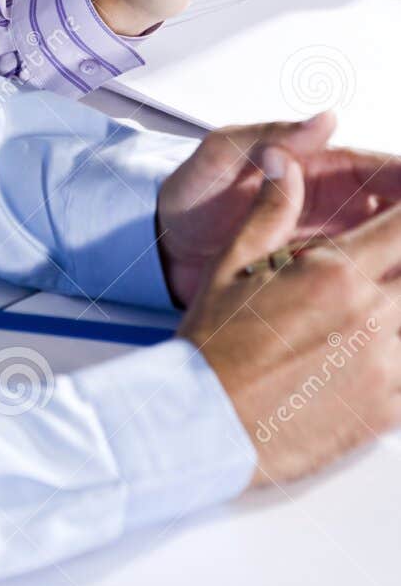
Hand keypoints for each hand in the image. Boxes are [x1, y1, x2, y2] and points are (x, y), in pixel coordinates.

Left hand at [156, 110, 400, 305]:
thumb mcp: (219, 157)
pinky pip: (350, 277)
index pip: (379, 168)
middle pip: (389, 210)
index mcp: (312, 165)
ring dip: (391, 256)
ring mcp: (322, 241)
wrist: (160, 246)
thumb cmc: (187, 193)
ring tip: (400, 273)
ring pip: (376, 246)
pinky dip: (369, 283)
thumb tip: (325, 118)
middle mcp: (326, 202)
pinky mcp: (310, 275)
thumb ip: (268, 137)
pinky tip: (382, 297)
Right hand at [180, 147, 400, 485]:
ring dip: (397, 309)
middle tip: (376, 268)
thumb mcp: (234, 263)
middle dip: (399, 261)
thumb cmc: (214, 346)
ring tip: (369, 313)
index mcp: (337, 274)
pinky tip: (374, 355)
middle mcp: (371, 316)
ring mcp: (385, 368)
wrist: (204, 423)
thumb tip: (285, 162)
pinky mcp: (386, 412)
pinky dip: (398, 360)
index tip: (396, 212)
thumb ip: (273, 210)